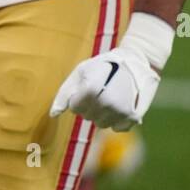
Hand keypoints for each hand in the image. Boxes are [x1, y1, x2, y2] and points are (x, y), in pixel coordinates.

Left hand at [51, 12, 173, 131]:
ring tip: (109, 97)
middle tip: (100, 90)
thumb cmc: (103, 65)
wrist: (136, 60)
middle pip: (87, 117)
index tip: (86, 87)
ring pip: (101, 124)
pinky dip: (116, 120)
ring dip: (102, 114)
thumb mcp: (80, 72)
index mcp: (91, 89)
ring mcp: (121, 111)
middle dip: (89, 105)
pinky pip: (117, 128)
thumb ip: (64, 94)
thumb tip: (52, 114)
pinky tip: (119, 106)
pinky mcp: (134, 117)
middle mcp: (106, 103)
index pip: (74, 108)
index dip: (77, 98)